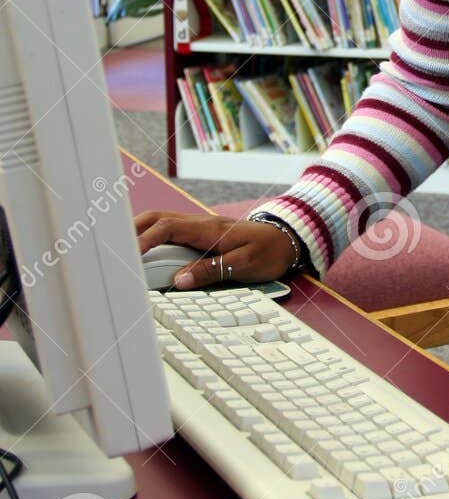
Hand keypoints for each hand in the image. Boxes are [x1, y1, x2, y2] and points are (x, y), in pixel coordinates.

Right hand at [134, 210, 298, 288]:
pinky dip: (152, 237)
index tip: (129, 256)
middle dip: (132, 230)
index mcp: (207, 229)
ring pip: (160, 222)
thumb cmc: (268, 251)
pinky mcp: (199, 234)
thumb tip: (181, 280)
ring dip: (140, 232)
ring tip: (122, 252)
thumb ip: (213, 270)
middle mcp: (199, 224)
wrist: (286, 239)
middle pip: (157, 218)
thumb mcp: (245, 264)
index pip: (167, 227)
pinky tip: (144, 251)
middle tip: (114, 250)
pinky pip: (169, 231)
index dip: (144, 240)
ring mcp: (198, 227)